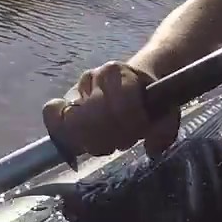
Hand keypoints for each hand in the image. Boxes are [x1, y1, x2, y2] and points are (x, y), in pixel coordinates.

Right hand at [41, 61, 179, 160]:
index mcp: (119, 73)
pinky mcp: (66, 104)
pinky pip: (55, 119)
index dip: (133, 124)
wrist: (137, 79)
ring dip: (94, 141)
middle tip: (123, 141)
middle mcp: (94, 76)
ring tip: (108, 143)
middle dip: (112, 136)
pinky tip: (81, 143)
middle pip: (94, 116)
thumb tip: (152, 149)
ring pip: (75, 123)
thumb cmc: (150, 98)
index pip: (122, 104)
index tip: (142, 130)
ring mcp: (77, 89)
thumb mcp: (166, 109)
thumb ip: (164, 129)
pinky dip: (66, 134)